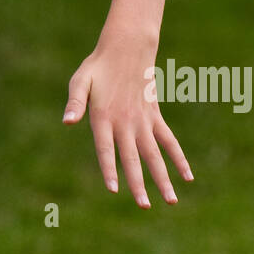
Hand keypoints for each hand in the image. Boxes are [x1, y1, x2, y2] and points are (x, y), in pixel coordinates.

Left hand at [62, 43, 192, 206]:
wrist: (127, 48)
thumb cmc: (98, 67)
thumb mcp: (80, 81)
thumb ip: (75, 103)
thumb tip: (67, 122)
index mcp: (104, 116)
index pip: (106, 148)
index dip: (110, 169)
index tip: (114, 190)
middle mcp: (125, 122)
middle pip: (133, 157)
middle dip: (138, 183)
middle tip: (144, 206)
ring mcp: (143, 121)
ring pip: (155, 154)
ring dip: (163, 178)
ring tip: (171, 201)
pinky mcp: (154, 117)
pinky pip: (169, 140)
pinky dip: (179, 158)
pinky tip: (187, 177)